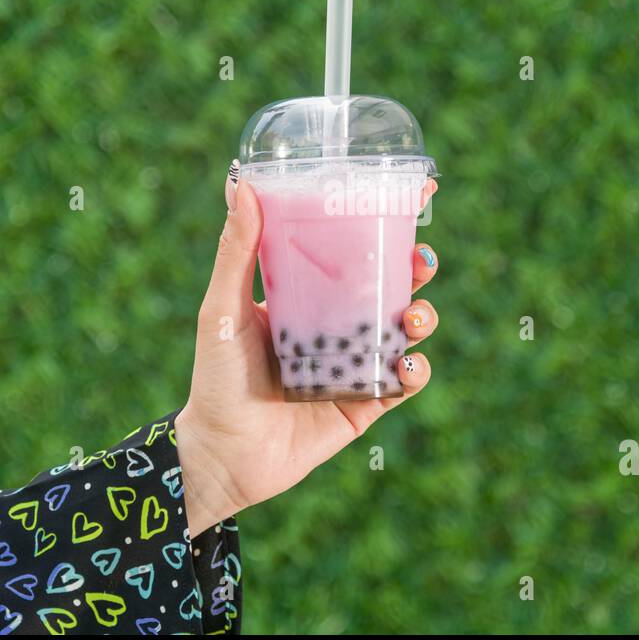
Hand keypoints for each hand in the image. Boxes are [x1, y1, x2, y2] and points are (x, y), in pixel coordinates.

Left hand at [174, 170, 439, 535]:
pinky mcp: (365, 404)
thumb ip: (236, 252)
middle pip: (390, 287)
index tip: (417, 192)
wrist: (222, 455)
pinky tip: (407, 365)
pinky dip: (414, 372)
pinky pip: (402, 384)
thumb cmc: (216, 379)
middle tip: (421, 260)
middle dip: (416, 269)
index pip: (353, 250)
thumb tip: (242, 184)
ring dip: (422, 316)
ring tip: (414, 316)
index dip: (387, 222)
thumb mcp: (223, 309)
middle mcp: (336, 326)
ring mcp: (354, 364)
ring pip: (405, 331)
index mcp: (308, 295)